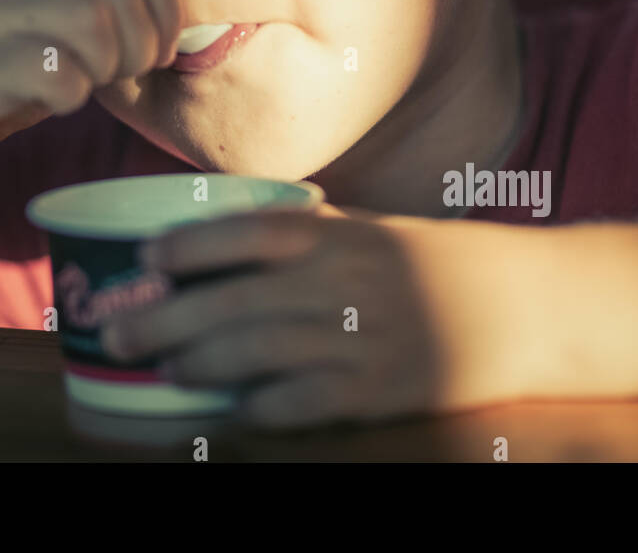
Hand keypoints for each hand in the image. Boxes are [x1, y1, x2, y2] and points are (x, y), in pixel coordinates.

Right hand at [0, 0, 182, 180]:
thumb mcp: (52, 28)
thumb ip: (107, 11)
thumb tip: (180, 17)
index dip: (168, 4)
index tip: (161, 46)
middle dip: (146, 41)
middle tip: (132, 73)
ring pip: (94, 22)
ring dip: (112, 65)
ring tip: (94, 83)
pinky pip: (56, 74)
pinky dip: (72, 95)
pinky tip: (56, 101)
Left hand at [99, 206, 532, 428]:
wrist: (518, 304)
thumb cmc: (424, 261)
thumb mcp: (365, 228)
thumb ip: (298, 230)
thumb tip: (213, 229)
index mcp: (335, 234)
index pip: (249, 232)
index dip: (192, 243)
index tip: (145, 256)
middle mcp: (340, 280)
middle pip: (236, 300)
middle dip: (168, 317)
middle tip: (118, 330)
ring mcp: (359, 337)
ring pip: (259, 352)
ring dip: (201, 363)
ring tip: (165, 369)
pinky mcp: (377, 389)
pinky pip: (304, 402)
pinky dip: (261, 406)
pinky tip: (230, 409)